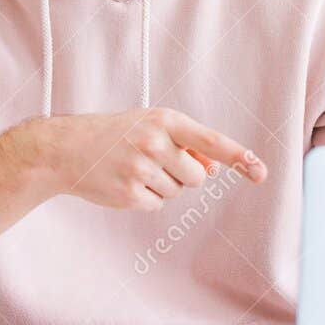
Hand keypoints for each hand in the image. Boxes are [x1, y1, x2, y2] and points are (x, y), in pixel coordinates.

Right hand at [24, 107, 265, 211]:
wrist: (66, 149)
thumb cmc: (114, 135)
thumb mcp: (150, 127)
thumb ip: (185, 144)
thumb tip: (213, 169)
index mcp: (164, 120)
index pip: (211, 141)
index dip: (238, 157)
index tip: (259, 170)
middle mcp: (154, 142)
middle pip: (197, 177)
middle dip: (183, 174)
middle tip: (152, 161)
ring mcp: (141, 169)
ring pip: (177, 191)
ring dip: (162, 185)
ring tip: (133, 168)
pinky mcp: (130, 193)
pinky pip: (157, 204)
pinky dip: (145, 197)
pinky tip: (124, 182)